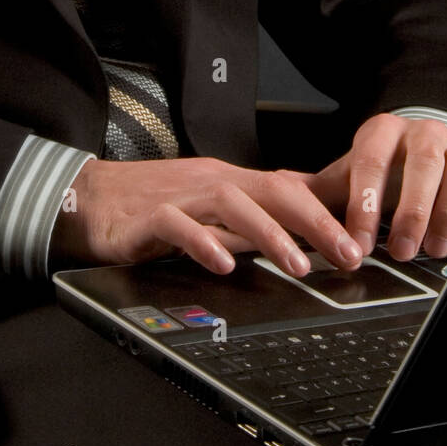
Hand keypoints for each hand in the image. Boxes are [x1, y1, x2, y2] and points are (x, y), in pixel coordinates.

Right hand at [50, 156, 364, 277]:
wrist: (89, 197)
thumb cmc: (151, 204)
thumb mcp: (209, 209)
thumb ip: (249, 217)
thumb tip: (300, 228)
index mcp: (229, 181)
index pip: (287, 188)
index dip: (326, 213)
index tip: (357, 241)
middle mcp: (210, 183)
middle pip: (270, 190)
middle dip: (314, 221)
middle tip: (347, 253)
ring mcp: (180, 196)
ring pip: (232, 203)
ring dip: (269, 233)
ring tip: (297, 264)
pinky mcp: (147, 216)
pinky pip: (178, 225)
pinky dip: (203, 242)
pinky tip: (223, 264)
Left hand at [304, 113, 446, 262]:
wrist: (431, 152)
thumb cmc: (386, 170)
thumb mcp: (351, 176)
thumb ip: (317, 189)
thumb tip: (274, 193)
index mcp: (383, 131)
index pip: (371, 160)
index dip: (364, 202)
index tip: (357, 242)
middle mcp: (423, 133)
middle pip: (420, 163)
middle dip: (410, 209)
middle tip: (399, 250)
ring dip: (445, 212)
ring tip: (431, 248)